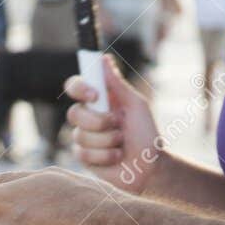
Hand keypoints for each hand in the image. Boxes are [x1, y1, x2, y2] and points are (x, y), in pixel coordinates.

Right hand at [65, 57, 160, 194]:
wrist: (150, 166)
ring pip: (80, 136)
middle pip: (73, 113)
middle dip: (98, 122)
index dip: (79, 88)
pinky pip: (83, 153)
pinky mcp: (84, 157)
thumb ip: (117, 84)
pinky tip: (116, 157)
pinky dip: (104, 156)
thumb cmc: (146, 134)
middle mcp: (88, 117)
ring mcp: (84, 138)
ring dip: (107, 140)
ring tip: (121, 144)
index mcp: (99, 101)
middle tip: (118, 125)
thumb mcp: (136, 105)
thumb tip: (103, 58)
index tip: (95, 95)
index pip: (75, 87)